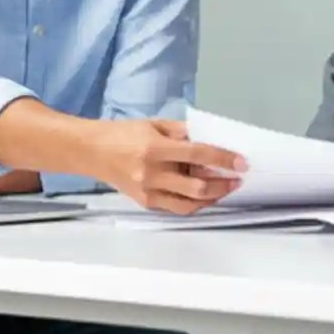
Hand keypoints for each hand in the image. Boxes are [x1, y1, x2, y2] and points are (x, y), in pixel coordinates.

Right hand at [88, 119, 247, 214]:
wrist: (91, 152)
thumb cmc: (122, 133)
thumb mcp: (154, 124)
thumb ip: (182, 132)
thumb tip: (210, 140)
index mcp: (154, 149)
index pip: (197, 155)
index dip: (223, 160)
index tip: (242, 163)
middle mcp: (152, 174)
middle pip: (197, 187)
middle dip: (222, 184)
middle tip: (237, 178)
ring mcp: (148, 192)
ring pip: (189, 203)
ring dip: (212, 198)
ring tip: (225, 188)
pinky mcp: (145, 203)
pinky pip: (177, 208)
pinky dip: (195, 203)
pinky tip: (205, 196)